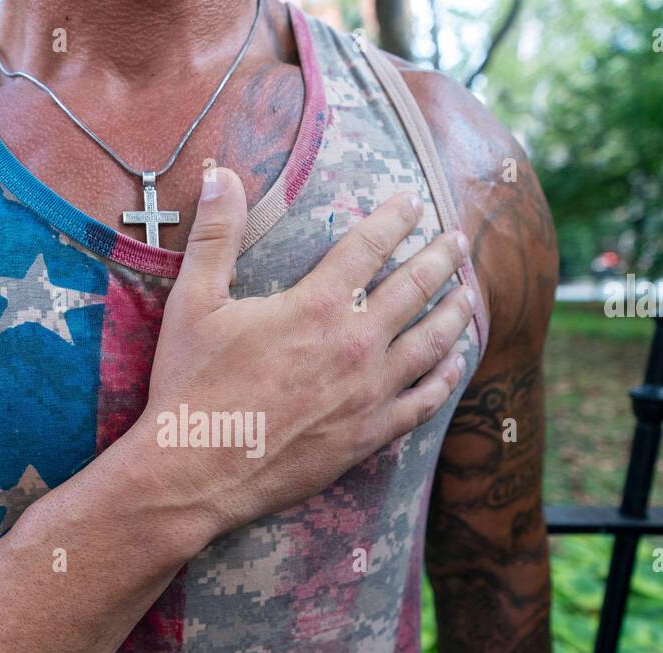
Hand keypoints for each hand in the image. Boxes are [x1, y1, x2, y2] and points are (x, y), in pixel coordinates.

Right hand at [136, 166, 475, 536]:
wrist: (197, 469)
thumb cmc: (191, 385)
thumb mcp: (194, 301)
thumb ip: (215, 234)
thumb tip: (220, 173)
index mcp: (317, 305)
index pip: (369, 246)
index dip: (396, 219)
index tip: (414, 203)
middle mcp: (355, 344)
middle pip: (414, 288)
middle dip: (440, 258)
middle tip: (456, 240)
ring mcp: (368, 392)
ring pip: (431, 342)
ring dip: (455, 312)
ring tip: (470, 294)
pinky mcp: (369, 434)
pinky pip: (423, 401)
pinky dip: (445, 378)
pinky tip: (456, 363)